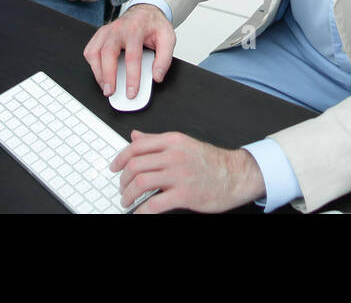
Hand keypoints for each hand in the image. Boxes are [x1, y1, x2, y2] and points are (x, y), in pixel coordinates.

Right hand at [83, 3, 174, 97]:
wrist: (145, 11)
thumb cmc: (154, 25)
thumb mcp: (168, 38)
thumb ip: (164, 59)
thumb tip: (156, 77)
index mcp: (136, 29)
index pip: (132, 56)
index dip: (132, 77)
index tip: (132, 92)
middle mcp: (118, 29)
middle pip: (108, 53)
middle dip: (108, 76)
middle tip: (111, 92)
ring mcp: (107, 31)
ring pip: (94, 52)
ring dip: (98, 72)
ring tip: (106, 87)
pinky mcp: (100, 35)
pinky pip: (90, 50)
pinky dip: (92, 65)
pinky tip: (100, 74)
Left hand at [112, 130, 263, 212]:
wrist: (235, 175)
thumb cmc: (211, 161)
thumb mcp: (182, 144)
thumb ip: (157, 140)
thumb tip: (135, 136)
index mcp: (172, 141)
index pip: (136, 146)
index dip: (120, 158)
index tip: (114, 167)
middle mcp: (174, 155)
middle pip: (135, 165)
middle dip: (122, 180)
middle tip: (122, 189)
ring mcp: (178, 175)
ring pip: (140, 183)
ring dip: (128, 195)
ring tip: (127, 201)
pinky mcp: (184, 195)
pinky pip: (154, 204)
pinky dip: (141, 211)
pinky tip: (139, 213)